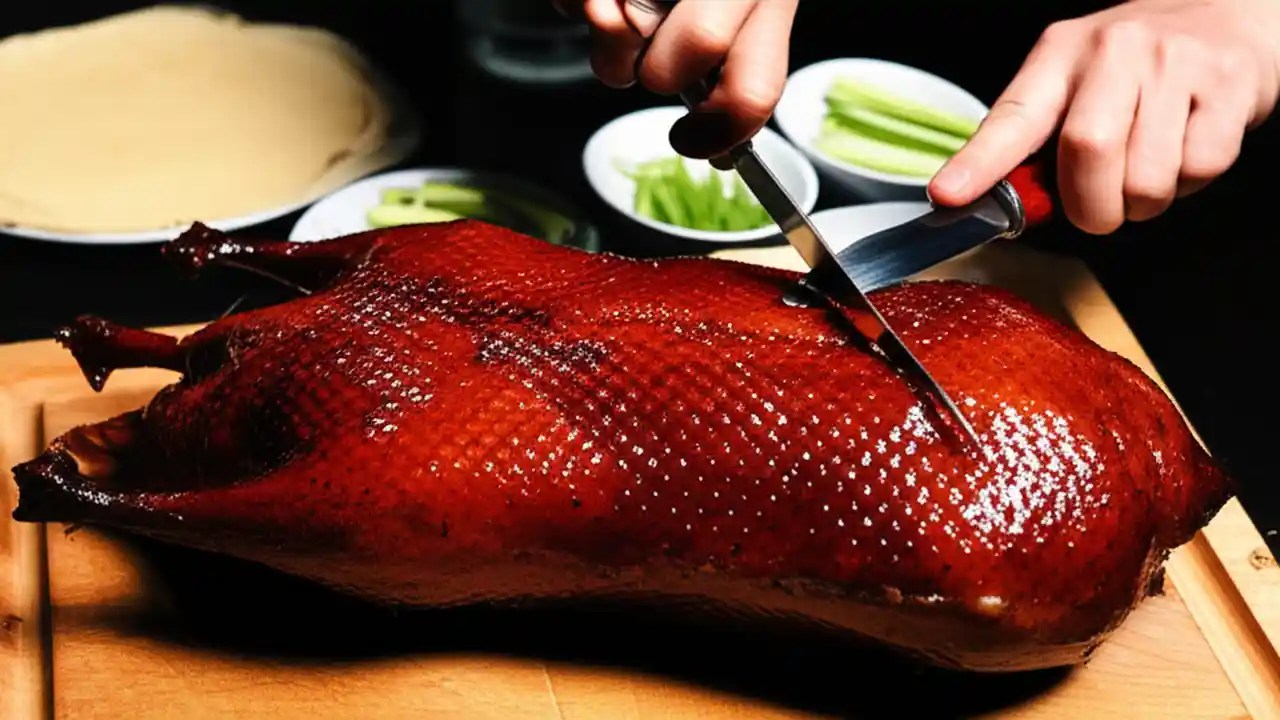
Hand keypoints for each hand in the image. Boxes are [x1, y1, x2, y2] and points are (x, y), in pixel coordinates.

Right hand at [553, 0, 800, 157]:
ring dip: (605, 34)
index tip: (692, 140)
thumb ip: (741, 65)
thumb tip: (712, 141)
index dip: (717, 134)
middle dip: (649, 73)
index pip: (750, 90)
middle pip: (667, 69)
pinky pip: (570, 0)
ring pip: (609, 37)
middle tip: (653, 38)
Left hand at [929, 0, 1279, 233]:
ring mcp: (1177, 64)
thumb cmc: (1137, 67)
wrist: (1230, 17)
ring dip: (1142, 202)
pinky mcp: (1229, 88)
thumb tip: (999, 203)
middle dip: (1090, 205)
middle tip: (1098, 209)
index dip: (979, 162)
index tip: (948, 195)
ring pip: (1147, 178)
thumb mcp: (1075, 83)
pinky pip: (1199, 170)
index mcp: (1062, 54)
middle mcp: (1117, 50)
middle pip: (1088, 151)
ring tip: (1147, 170)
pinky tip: (1185, 150)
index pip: (1013, 116)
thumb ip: (1038, 143)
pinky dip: (1189, 184)